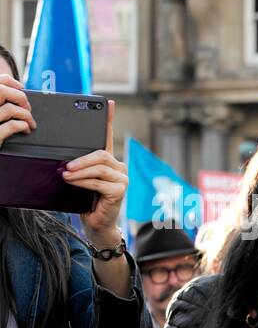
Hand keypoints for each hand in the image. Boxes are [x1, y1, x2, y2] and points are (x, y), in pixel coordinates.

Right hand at [0, 73, 35, 149]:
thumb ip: (1, 103)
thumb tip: (16, 92)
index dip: (10, 81)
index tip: (21, 88)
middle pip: (2, 91)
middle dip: (20, 98)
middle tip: (28, 108)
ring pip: (10, 109)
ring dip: (26, 115)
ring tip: (31, 123)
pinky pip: (12, 125)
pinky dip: (23, 126)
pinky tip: (25, 129)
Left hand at [66, 99, 127, 237]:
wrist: (96, 224)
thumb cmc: (87, 202)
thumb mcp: (81, 180)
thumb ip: (79, 168)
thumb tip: (64, 161)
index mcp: (109, 162)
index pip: (109, 137)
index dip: (108, 119)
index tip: (107, 103)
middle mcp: (119, 168)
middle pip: (101, 154)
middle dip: (81, 160)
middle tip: (65, 167)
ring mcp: (123, 179)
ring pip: (100, 167)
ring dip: (79, 171)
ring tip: (66, 176)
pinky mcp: (120, 191)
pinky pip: (99, 182)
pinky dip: (84, 182)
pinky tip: (74, 183)